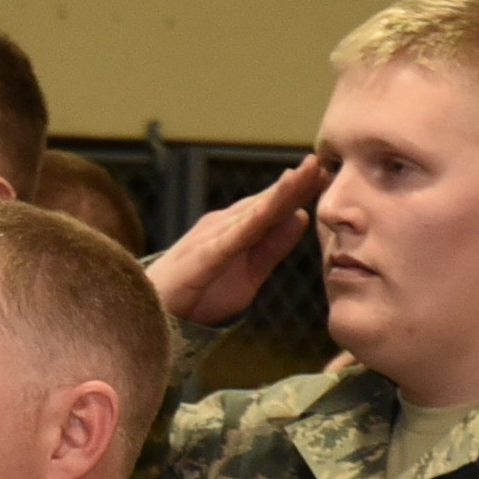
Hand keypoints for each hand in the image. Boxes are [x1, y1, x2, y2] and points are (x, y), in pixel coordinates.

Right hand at [146, 155, 324, 327]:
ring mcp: (210, 240)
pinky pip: (230, 239)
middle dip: (294, 182)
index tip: (328, 174)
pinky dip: (251, 222)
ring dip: (277, 193)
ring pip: (251, 214)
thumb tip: (301, 217)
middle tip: (321, 161)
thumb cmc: (196, 296)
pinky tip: (270, 209)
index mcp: (235, 229)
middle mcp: (222, 226)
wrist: (150, 317)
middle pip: (265, 202)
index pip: (273, 206)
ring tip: (302, 174)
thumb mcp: (249, 274)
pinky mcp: (200, 259)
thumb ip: (273, 247)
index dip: (300, 190)